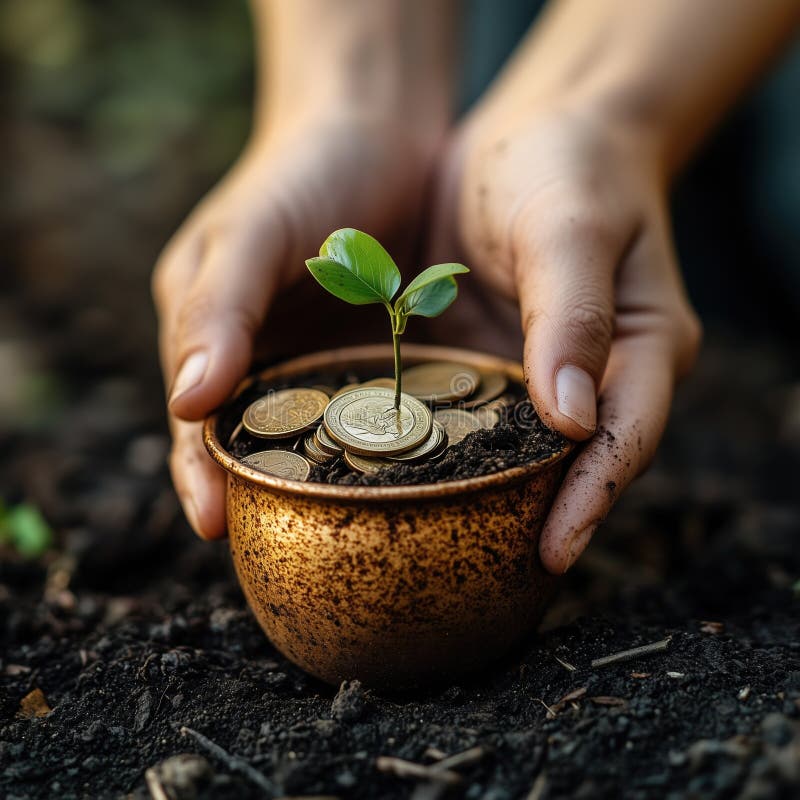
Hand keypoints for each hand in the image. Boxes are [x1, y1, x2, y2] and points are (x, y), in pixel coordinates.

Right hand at [153, 110, 438, 538]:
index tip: (213, 528)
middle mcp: (265, 357)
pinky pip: (375, 416)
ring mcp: (323, 361)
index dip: (198, 475)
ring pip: (319, 441)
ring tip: (352, 533)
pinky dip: (382, 448)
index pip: (196, 422)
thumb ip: (218, 308)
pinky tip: (408, 477)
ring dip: (329, 484)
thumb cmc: (304, 171)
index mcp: (213, 333)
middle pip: (256, 446)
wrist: (377, 130)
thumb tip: (187, 403)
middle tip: (289, 550)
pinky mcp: (378, 358)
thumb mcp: (252, 231)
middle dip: (265, 497)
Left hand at [429, 102, 701, 573]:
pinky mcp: (486, 362)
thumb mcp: (570, 223)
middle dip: (535, 519)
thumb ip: (571, 313)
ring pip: (511, 451)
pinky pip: (463, 417)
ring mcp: (534, 374)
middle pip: (570, 464)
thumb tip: (571, 417)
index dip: (593, 499)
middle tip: (482, 580)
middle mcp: (589, 373)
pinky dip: (437, 448)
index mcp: (636, 345)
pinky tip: (395, 475)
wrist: (530, 135)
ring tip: (429, 549)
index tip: (554, 554)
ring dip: (479, 497)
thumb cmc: (568, 164)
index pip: (624, 438)